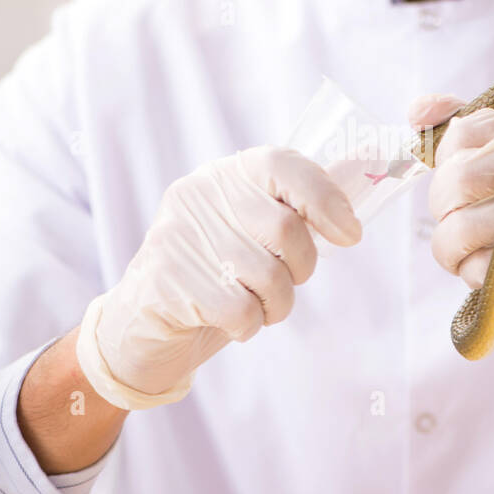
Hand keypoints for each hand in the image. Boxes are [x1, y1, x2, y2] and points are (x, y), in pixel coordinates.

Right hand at [76, 146, 361, 409]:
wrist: (143, 328)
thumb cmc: (216, 279)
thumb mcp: (252, 238)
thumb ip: (291, 218)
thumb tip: (350, 221)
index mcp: (224, 175)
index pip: (283, 165)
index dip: (325, 199)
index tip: (349, 235)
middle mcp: (197, 195)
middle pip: (285, 228)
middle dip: (301, 268)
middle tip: (286, 284)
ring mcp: (176, 236)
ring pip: (267, 276)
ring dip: (276, 305)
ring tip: (256, 307)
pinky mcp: (165, 281)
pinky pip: (239, 310)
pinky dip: (248, 327)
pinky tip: (229, 323)